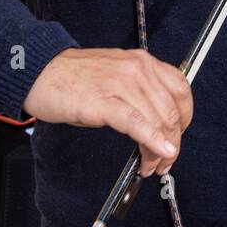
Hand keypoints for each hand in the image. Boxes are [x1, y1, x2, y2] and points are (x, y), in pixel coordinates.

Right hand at [23, 47, 193, 177]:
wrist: (40, 71)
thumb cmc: (74, 76)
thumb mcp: (117, 75)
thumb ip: (140, 91)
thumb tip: (158, 122)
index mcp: (143, 62)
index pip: (181, 89)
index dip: (186, 117)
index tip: (179, 135)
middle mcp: (137, 70)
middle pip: (173, 110)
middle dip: (175, 141)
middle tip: (166, 159)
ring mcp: (122, 84)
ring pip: (158, 121)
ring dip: (160, 150)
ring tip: (152, 165)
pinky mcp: (104, 102)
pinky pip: (137, 124)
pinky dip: (152, 141)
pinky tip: (157, 154)